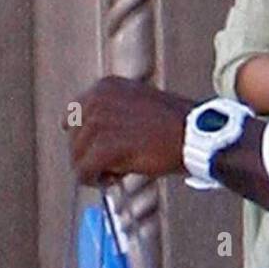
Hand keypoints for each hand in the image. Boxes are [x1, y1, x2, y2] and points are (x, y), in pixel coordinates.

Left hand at [66, 76, 192, 184]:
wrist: (195, 135)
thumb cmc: (175, 124)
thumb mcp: (138, 104)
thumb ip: (114, 114)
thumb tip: (94, 137)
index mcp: (105, 87)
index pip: (74, 114)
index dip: (84, 137)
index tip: (96, 149)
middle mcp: (97, 100)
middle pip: (72, 137)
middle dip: (87, 154)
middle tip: (108, 166)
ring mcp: (100, 122)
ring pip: (76, 156)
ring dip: (92, 169)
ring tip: (114, 173)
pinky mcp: (105, 146)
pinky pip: (84, 170)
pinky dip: (93, 180)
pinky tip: (112, 180)